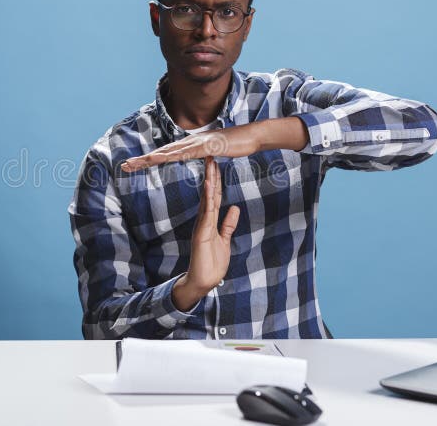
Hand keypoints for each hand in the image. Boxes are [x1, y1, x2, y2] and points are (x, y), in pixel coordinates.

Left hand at [121, 124, 261, 172]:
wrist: (250, 136)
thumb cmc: (234, 144)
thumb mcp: (214, 152)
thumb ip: (203, 153)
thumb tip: (196, 154)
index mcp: (189, 145)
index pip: (165, 154)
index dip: (148, 160)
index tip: (134, 166)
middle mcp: (189, 142)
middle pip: (161, 152)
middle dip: (142, 160)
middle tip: (125, 166)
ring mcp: (196, 143)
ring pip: (169, 152)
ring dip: (152, 158)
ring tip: (136, 163)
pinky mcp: (205, 146)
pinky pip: (186, 153)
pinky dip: (173, 156)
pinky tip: (162, 159)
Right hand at [172, 156, 239, 311]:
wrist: (202, 281)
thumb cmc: (211, 263)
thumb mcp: (224, 240)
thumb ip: (228, 224)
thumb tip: (234, 208)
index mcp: (210, 220)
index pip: (215, 196)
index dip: (217, 180)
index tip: (217, 164)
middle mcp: (204, 219)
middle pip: (210, 193)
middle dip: (212, 174)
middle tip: (212, 155)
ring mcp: (202, 225)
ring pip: (207, 198)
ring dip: (210, 181)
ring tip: (211, 164)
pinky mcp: (202, 232)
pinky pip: (206, 212)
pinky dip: (208, 198)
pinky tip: (210, 185)